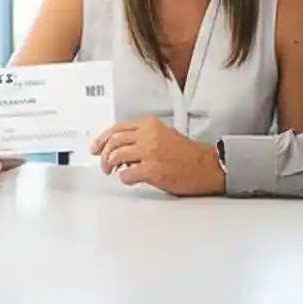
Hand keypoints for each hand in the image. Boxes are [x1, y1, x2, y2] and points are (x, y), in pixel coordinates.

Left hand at [90, 117, 225, 195]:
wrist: (206, 166)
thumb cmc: (187, 154)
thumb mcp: (163, 134)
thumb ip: (142, 136)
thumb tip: (120, 146)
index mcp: (149, 124)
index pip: (117, 128)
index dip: (102, 139)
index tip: (96, 147)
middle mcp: (147, 135)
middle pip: (113, 141)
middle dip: (103, 154)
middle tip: (104, 164)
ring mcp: (149, 152)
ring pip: (116, 156)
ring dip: (110, 166)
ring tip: (113, 172)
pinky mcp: (152, 170)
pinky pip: (126, 175)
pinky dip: (124, 178)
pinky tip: (131, 179)